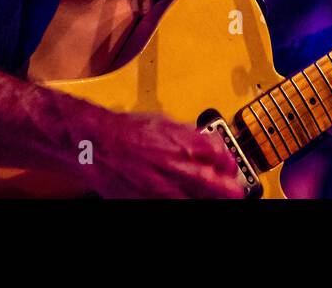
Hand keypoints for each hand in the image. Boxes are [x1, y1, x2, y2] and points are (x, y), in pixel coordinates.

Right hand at [85, 110, 247, 198]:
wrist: (101, 145)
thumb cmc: (129, 132)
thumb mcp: (168, 123)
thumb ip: (193, 138)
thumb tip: (212, 148)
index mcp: (188, 145)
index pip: (225, 160)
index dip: (230, 166)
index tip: (228, 168)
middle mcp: (181, 170)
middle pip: (225, 191)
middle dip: (231, 190)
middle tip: (231, 190)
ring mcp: (168, 191)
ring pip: (204, 203)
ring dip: (209, 199)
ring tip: (208, 196)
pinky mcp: (152, 203)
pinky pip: (180, 208)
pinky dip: (186, 202)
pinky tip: (184, 198)